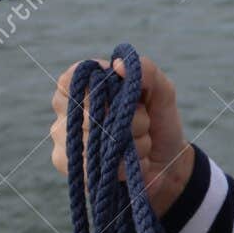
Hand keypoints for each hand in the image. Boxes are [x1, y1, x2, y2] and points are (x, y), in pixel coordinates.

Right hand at [50, 56, 194, 216]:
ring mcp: (65, 140)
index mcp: (81, 87)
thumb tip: (118, 65)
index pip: (72, 78)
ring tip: (138, 142)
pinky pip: (103, 163)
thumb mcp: (162, 92)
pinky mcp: (73, 167)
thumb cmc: (158, 121)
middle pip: (92, 112)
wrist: (168, 162)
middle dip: (131, 120)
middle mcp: (67, 111)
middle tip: (143, 123)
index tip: (126, 92)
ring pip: (98, 141)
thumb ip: (147, 71)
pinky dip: (128, 163)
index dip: (104, 87)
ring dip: (133, 143)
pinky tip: (131, 160)